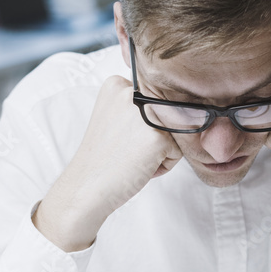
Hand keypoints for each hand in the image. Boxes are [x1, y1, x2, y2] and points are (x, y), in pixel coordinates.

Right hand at [34, 75, 182, 251]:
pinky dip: (163, 166)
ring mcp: (147, 115)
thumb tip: (183, 106)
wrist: (87, 187)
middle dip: (153, 136)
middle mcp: (133, 92)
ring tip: (132, 158)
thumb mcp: (114, 118)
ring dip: (160, 150)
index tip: (122, 137)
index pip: (153, 100)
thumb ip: (138, 106)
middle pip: (166, 114)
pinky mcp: (159, 138)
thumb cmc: (102, 159)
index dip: (143, 125)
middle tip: (126, 150)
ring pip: (174, 132)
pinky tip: (139, 168)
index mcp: (117, 83)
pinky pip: (177, 152)